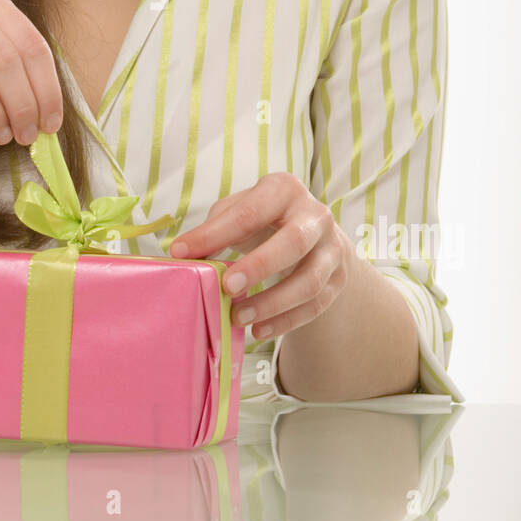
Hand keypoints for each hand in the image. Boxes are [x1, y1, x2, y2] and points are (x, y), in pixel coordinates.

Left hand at [169, 173, 351, 340]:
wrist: (317, 237)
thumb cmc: (267, 221)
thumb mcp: (241, 211)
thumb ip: (215, 228)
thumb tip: (182, 254)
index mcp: (284, 190)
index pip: (250, 213)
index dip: (215, 234)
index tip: (182, 253)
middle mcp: (315, 215)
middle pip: (293, 242)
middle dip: (259, 266)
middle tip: (227, 287)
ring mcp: (333, 249)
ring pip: (309, 281)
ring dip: (271, 303)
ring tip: (238, 317)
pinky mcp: (339, 279)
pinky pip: (315, 306)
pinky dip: (285, 322)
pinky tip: (258, 330)